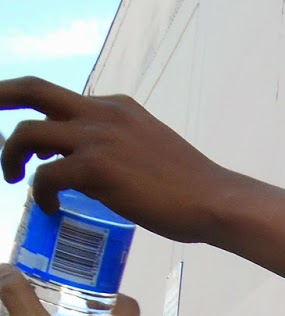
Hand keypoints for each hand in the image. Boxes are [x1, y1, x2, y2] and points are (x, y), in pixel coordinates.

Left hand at [0, 79, 233, 241]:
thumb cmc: (189, 187)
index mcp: (116, 107)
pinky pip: (46, 177)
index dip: (35, 112)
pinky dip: (40, 194)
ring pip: (28, 134)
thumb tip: (82, 167)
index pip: (62, 100)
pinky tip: (49, 208)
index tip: (27, 137)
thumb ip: (114, 147)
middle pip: (32, 90)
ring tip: (11, 176)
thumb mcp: (148, 150)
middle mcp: (102, 114)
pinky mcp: (97, 169)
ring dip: (9, 155)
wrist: (215, 201)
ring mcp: (98, 138)